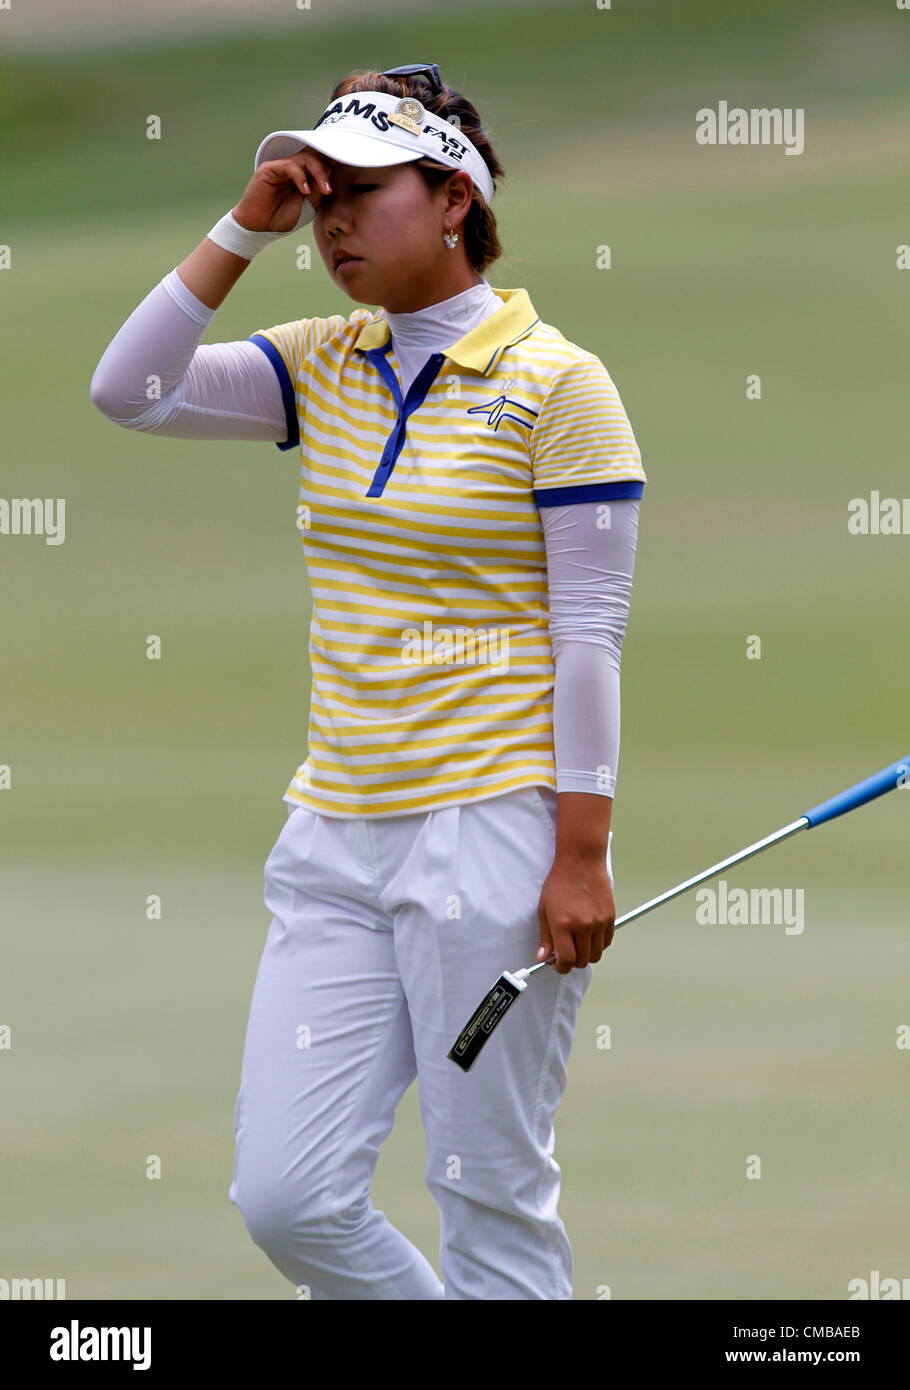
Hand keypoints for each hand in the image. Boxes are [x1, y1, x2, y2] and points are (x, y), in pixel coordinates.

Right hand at [232, 148, 335, 234]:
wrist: (260, 228)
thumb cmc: (283, 218)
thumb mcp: (309, 206)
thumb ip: (319, 191)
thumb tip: (330, 177)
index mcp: (303, 175)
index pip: (320, 162)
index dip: (333, 165)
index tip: (347, 171)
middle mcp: (293, 167)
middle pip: (315, 157)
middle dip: (326, 171)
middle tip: (329, 190)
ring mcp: (281, 166)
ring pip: (305, 158)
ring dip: (318, 173)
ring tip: (323, 190)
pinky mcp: (269, 169)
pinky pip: (290, 165)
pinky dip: (300, 177)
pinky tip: (305, 191)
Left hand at [536, 852, 614, 973]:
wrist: (581, 862)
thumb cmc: (560, 882)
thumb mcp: (544, 909)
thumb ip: (545, 936)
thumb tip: (543, 958)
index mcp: (563, 924)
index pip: (566, 960)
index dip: (561, 967)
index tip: (557, 964)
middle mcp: (583, 925)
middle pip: (582, 960)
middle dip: (572, 961)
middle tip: (566, 952)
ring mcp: (599, 922)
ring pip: (596, 954)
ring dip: (586, 954)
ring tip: (577, 943)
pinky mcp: (610, 917)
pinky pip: (606, 942)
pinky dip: (598, 944)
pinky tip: (588, 934)